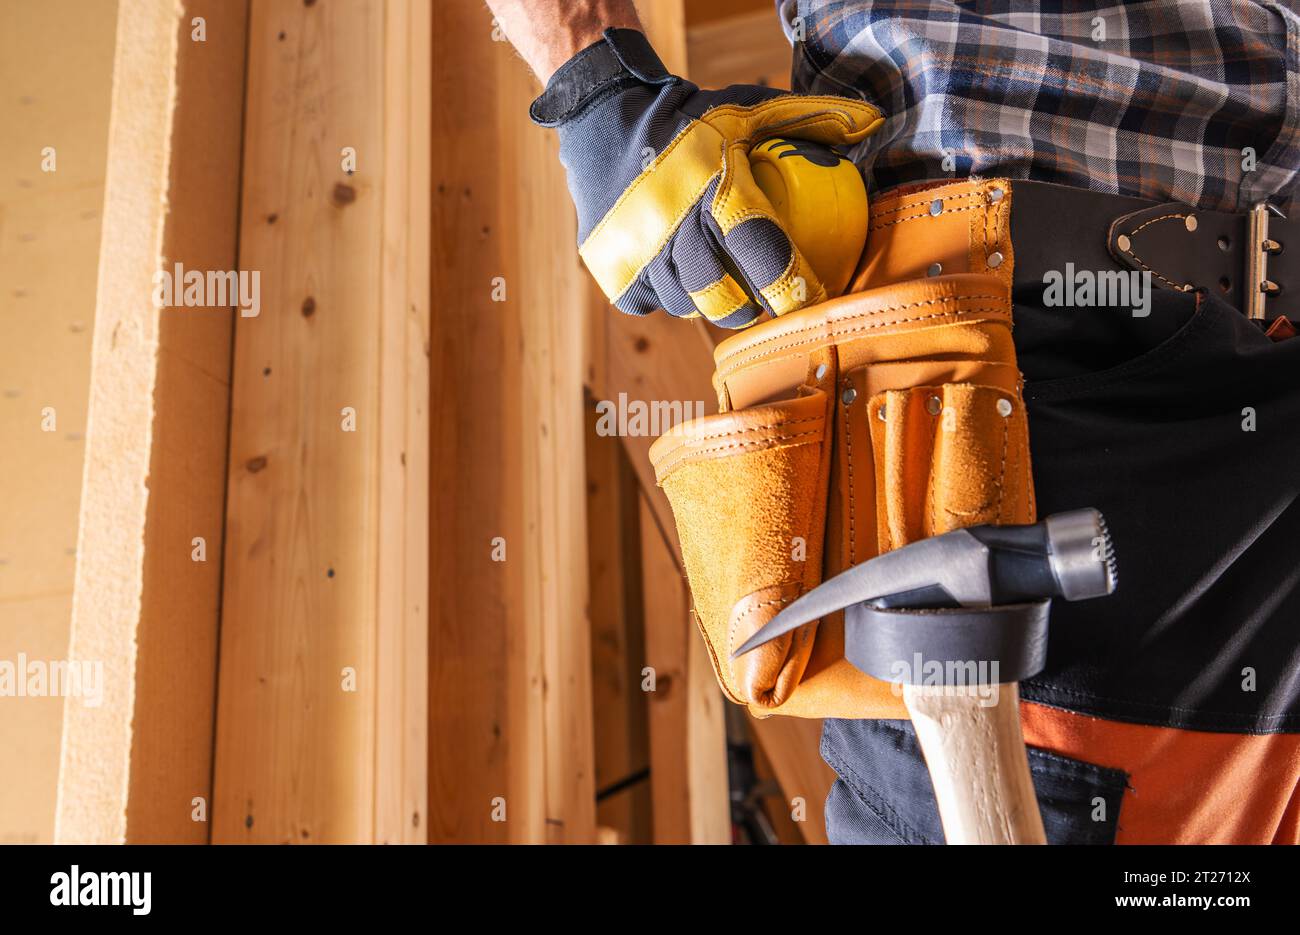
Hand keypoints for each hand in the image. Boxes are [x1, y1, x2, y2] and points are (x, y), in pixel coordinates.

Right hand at [532, 29, 882, 327]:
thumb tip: (872, 124)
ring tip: (725, 287)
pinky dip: (667, 296)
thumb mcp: (750, 108)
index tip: (814, 299)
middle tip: (766, 300)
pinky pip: (649, 302)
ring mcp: (637, 253)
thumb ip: (812, 118)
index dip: (791, 285)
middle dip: (752, 307)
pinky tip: (680, 278)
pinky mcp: (611, 267)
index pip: (762, 252)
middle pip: (724, 297)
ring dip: (710, 302)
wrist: (604, 113)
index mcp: (714, 190)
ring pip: (686, 304)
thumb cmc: (690, 116)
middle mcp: (673, 228)